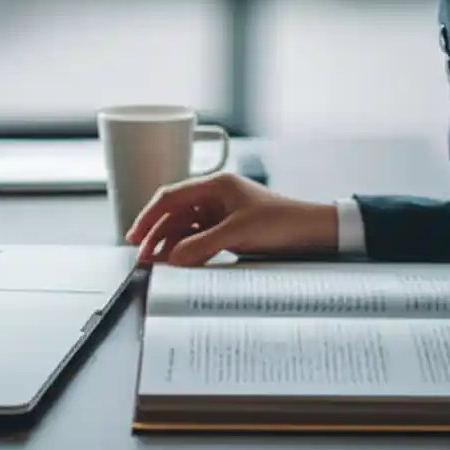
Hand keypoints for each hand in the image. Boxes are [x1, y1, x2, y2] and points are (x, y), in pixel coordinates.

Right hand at [124, 172, 337, 265]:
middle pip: (174, 214)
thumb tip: (171, 259)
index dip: (149, 216)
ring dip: (170, 245)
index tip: (134, 235)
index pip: (170, 196)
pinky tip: (179, 263)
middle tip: (142, 256)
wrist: (315, 233)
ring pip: (185, 228)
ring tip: (156, 264)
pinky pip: (199, 239)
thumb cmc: (284, 222)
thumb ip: (201, 246)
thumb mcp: (239, 233)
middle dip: (156, 234)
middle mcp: (216, 197)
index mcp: (215, 185)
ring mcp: (222, 214)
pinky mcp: (230, 230)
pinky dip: (187, 251)